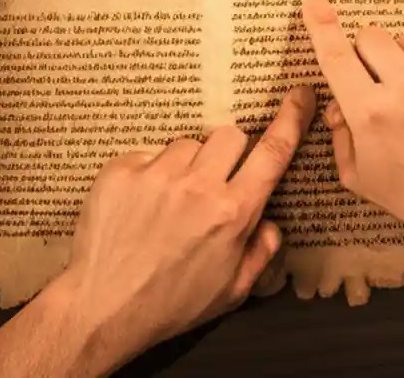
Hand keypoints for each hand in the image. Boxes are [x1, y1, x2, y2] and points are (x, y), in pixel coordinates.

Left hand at [51, 85, 315, 371]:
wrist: (103, 308)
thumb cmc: (172, 305)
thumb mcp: (233, 291)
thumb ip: (262, 252)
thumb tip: (271, 222)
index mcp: (233, 213)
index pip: (272, 153)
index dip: (292, 119)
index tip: (301, 94)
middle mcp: (198, 185)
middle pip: (230, 135)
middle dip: (229, 153)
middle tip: (215, 182)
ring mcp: (157, 174)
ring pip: (187, 143)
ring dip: (187, 164)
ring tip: (170, 200)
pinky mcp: (121, 171)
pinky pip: (147, 153)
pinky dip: (149, 173)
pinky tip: (140, 205)